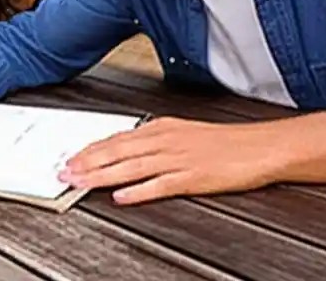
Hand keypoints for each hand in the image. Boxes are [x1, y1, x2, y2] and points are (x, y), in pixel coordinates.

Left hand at [58, 117, 278, 204]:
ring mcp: (179, 159)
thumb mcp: (185, 132)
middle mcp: (166, 141)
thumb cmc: (227, 142)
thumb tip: (129, 147)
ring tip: (81, 183)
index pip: (117, 138)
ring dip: (101, 175)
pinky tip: (121, 196)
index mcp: (162, 128)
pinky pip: (160, 185)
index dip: (91, 149)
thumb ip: (156, 140)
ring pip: (131, 167)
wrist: (261, 146)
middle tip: (64, 171)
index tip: (71, 157)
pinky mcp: (193, 177)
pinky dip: (138, 191)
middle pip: (118, 152)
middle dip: (87, 162)